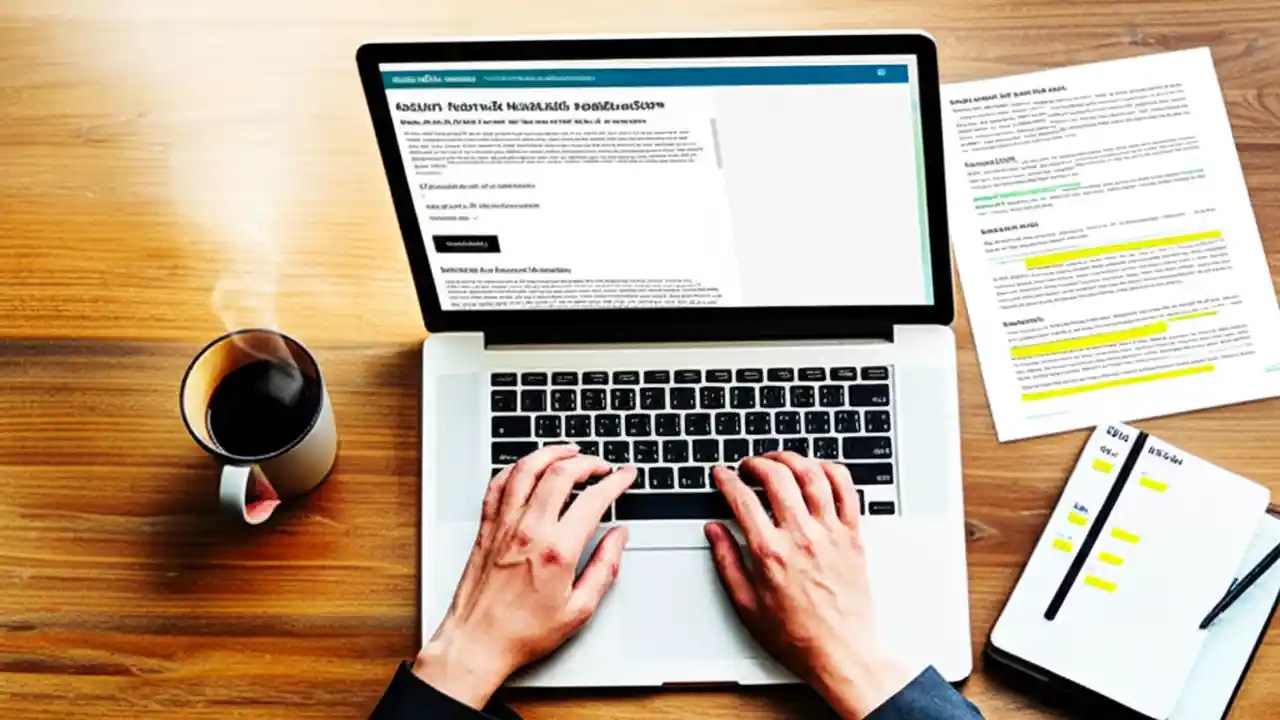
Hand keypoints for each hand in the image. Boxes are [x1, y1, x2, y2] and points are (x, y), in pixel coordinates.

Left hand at [412, 445, 634, 708]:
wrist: (476, 643)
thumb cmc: (522, 633)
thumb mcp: (579, 610)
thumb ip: (604, 568)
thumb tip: (619, 538)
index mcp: (556, 550)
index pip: (593, 500)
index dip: (615, 482)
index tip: (625, 476)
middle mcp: (528, 530)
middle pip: (560, 473)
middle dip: (587, 461)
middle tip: (601, 466)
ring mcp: (504, 525)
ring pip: (527, 469)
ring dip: (551, 453)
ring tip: (568, 452)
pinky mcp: (486, 527)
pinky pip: (498, 484)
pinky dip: (516, 468)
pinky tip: (528, 469)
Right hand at [706, 452, 915, 719]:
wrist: (841, 653)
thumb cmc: (796, 635)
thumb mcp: (746, 604)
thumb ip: (726, 561)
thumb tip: (714, 531)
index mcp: (770, 552)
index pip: (742, 498)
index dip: (726, 479)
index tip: (721, 474)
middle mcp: (801, 536)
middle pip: (777, 476)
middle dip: (756, 462)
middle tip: (748, 466)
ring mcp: (830, 533)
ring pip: (812, 474)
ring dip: (792, 459)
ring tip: (779, 461)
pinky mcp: (853, 536)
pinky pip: (846, 490)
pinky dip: (831, 471)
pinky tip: (818, 470)